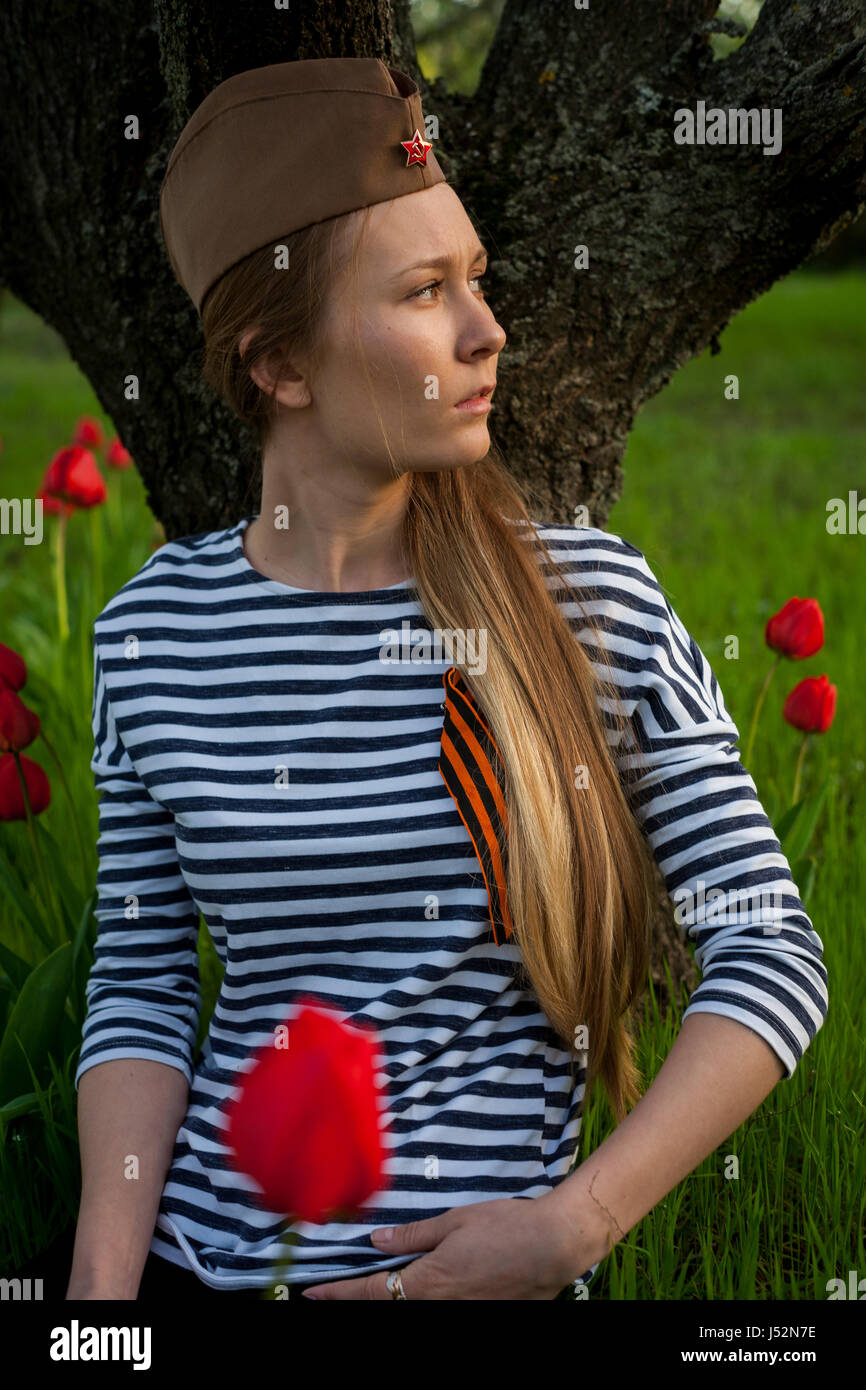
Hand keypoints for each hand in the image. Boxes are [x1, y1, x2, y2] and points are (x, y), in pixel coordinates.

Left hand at [299, 1194, 595, 1300]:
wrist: (554, 1247)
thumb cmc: (506, 1226)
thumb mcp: (455, 1221)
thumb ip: (413, 1235)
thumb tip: (376, 1239)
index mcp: (429, 1282)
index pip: (372, 1293)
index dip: (339, 1295)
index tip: (311, 1295)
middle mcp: (440, 1307)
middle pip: (390, 1308)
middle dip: (360, 1300)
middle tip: (334, 1292)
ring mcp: (462, 1316)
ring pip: (414, 1311)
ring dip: (392, 1300)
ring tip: (371, 1288)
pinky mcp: (480, 1316)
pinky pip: (442, 1310)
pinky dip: (421, 1301)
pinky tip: (418, 1288)